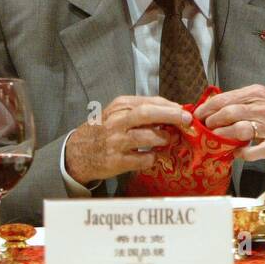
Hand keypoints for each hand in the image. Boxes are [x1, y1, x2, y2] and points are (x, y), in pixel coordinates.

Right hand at [64, 95, 191, 184]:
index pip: (150, 102)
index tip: (185, 111)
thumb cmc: (104, 130)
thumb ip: (142, 110)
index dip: (170, 106)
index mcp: (119, 106)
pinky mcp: (117, 161)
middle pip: (148, 114)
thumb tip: (174, 110)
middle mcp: (117, 122)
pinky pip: (144, 159)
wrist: (78, 153)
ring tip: (167, 140)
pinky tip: (152, 155)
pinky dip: (153, 157)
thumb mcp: (119, 113)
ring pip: (149, 137)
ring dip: (164, 139)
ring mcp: (116, 142)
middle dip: (171, 116)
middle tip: (187, 121)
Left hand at [194, 84, 264, 161]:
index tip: (197, 115)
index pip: (225, 99)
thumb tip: (211, 104)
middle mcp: (263, 109)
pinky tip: (236, 153)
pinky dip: (243, 154)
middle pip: (230, 113)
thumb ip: (238, 99)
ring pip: (240, 130)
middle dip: (212, 122)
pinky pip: (256, 152)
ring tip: (215, 140)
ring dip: (223, 136)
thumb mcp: (259, 95)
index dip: (207, 108)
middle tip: (204, 129)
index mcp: (256, 94)